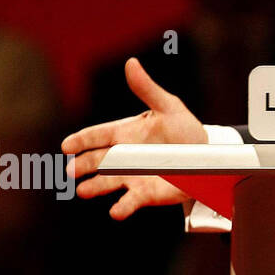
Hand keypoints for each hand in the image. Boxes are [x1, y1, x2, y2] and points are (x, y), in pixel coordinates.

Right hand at [62, 57, 207, 219]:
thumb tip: (131, 63)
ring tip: (84, 191)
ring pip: (107, 183)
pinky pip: (131, 201)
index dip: (81, 140)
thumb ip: (147, 89)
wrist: (207, 156)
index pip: (98, 135)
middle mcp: (123, 157)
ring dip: (95, 187)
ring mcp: (132, 177)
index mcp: (125, 133)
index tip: (67, 145)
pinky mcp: (145, 194)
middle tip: (71, 170)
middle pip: (97, 161)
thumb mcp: (169, 106)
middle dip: (82, 166)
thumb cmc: (184, 130)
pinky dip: (122, 207)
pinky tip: (115, 211)